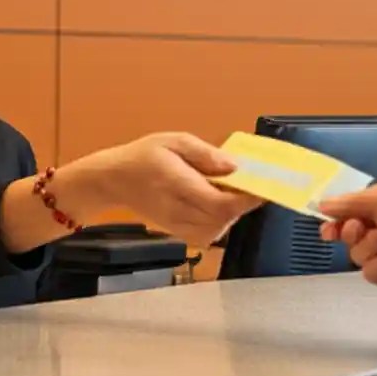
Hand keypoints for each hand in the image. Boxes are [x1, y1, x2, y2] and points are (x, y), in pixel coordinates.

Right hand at [67, 132, 261, 246]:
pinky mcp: (176, 233)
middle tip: (250, 186)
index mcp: (176, 184)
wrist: (113, 180)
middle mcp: (177, 210)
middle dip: (242, 204)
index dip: (246, 199)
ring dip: (231, 214)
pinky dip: (219, 222)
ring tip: (231, 194)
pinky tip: (216, 205)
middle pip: (222, 219)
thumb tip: (235, 166)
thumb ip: (206, 154)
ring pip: (217, 230)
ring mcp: (176, 225)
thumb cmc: (143, 156)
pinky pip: (207, 235)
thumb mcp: (174, 141)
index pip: (220, 202)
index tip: (263, 188)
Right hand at [318, 178, 376, 288]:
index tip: (327, 230)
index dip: (334, 224)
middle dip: (351, 233)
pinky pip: (371, 273)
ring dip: (371, 247)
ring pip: (356, 256)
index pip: (347, 216)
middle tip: (362, 227)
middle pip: (347, 237)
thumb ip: (347, 203)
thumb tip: (321, 205)